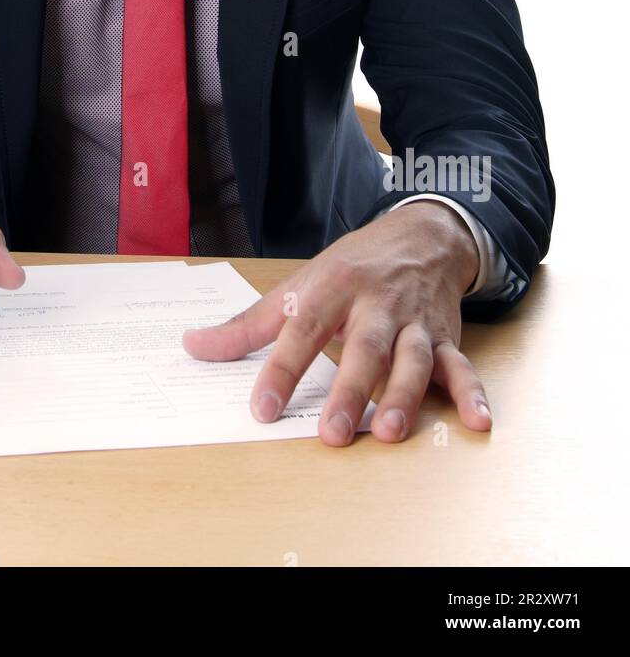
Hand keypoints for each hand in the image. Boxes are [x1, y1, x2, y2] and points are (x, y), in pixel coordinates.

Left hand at [181, 201, 491, 444]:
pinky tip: (478, 421)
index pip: (301, 330)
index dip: (281, 369)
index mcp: (332, 288)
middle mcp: (375, 304)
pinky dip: (472, 393)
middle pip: (362, 348)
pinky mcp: (445, 338)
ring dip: (403, 395)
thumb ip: (247, 325)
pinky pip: (461, 367)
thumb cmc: (350, 268)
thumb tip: (192, 346)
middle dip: (349, 390)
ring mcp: (413, 321)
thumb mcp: (297, 284)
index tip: (262, 408)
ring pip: (411, 358)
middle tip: (331, 433)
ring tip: (389, 433)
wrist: (419, 236)